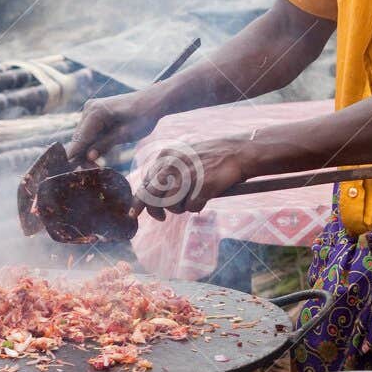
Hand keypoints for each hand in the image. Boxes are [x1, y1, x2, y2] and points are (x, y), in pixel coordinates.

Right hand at [65, 90, 160, 163]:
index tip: (69, 171)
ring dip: (87, 151)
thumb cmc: (144, 116)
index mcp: (96, 112)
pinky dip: (92, 144)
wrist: (154, 101)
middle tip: (91, 172)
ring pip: (83, 137)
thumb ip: (105, 144)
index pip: (80, 138)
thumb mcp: (126, 134)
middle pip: (79, 138)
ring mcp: (91, 110)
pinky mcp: (95, 114)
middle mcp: (89, 109)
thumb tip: (88, 156)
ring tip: (96, 166)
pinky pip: (89, 132)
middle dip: (82, 156)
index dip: (74, 155)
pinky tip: (97, 156)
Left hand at [133, 136, 254, 219]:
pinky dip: (197, 207)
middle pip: (152, 198)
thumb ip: (166, 171)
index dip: (139, 202)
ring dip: (181, 208)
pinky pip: (191, 209)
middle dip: (154, 211)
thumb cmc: (211, 157)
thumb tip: (150, 193)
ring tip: (193, 198)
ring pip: (171, 206)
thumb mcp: (182, 156)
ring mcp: (186, 177)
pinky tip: (205, 197)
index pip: (144, 183)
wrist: (238, 153)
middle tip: (160, 218)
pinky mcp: (200, 188)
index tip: (134, 213)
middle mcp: (172, 166)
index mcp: (165, 157)